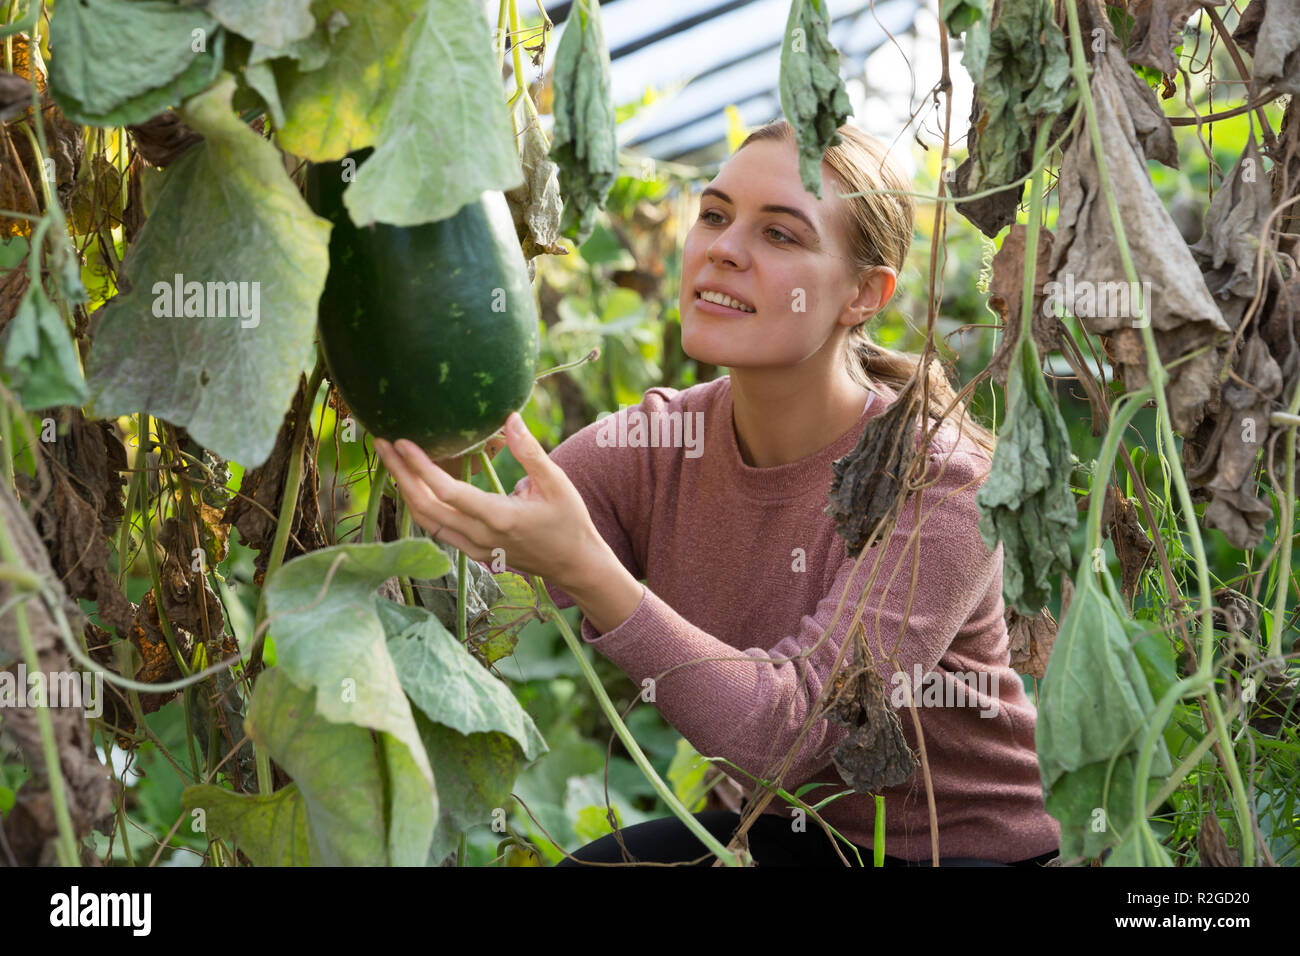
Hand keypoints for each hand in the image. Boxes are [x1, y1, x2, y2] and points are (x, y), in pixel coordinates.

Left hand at [373, 412, 606, 592]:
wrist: (574, 563)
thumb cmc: (569, 520)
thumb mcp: (557, 483)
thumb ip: (530, 451)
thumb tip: (509, 417)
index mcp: (500, 518)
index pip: (449, 493)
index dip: (421, 468)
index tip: (402, 442)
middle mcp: (481, 537)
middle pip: (426, 507)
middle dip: (400, 474)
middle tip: (382, 443)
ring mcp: (474, 549)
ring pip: (427, 521)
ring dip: (405, 490)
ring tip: (391, 460)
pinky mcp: (474, 553)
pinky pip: (437, 529)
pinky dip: (421, 506)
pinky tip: (413, 485)